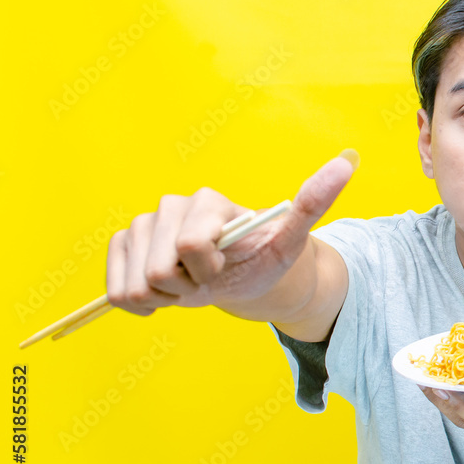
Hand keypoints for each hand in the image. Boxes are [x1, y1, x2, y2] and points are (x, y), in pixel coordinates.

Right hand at [106, 150, 356, 315]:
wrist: (246, 276)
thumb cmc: (268, 258)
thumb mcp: (292, 239)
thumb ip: (313, 202)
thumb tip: (349, 160)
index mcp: (206, 201)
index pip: (190, 247)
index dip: (208, 271)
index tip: (226, 267)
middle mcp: (170, 206)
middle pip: (158, 270)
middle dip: (187, 287)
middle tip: (210, 279)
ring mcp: (142, 226)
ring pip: (135, 282)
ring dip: (166, 297)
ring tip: (190, 284)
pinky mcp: (123, 246)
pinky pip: (114, 288)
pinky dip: (138, 303)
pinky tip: (164, 297)